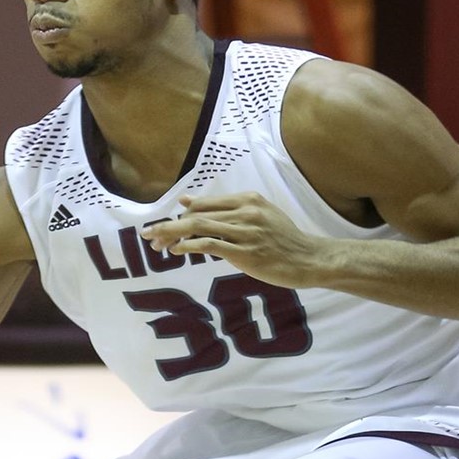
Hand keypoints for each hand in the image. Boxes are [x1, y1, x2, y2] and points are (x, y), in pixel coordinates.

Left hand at [141, 193, 331, 288]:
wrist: (310, 259)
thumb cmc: (285, 241)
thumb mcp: (260, 216)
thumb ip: (227, 209)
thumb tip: (187, 202)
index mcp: (248, 200)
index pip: (204, 204)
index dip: (181, 215)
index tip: (164, 227)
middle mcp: (245, 211)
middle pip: (196, 215)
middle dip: (168, 226)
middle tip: (149, 237)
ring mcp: (245, 231)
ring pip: (198, 227)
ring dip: (172, 236)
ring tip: (156, 245)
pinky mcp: (245, 252)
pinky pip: (209, 245)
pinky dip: (188, 246)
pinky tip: (176, 251)